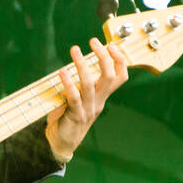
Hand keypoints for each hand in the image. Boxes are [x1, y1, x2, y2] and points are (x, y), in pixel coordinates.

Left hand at [45, 37, 128, 162]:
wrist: (61, 142)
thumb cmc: (68, 115)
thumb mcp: (80, 96)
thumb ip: (82, 82)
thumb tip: (80, 59)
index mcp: (102, 96)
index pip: (120, 76)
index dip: (119, 60)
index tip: (110, 44)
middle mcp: (99, 101)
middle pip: (109, 76)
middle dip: (104, 56)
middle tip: (93, 41)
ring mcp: (88, 109)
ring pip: (90, 84)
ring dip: (82, 65)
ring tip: (74, 50)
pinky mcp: (75, 116)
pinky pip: (74, 98)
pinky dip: (68, 83)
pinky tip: (62, 72)